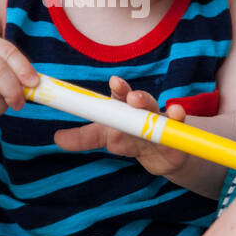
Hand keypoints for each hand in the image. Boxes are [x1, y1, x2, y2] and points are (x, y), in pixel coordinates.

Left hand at [53, 74, 189, 177]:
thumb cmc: (131, 138)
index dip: (119, 89)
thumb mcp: (106, 137)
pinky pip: (178, 132)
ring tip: (159, 108)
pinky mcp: (176, 140)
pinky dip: (179, 123)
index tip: (114, 82)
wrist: (162, 154)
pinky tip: (178, 114)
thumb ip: (83, 138)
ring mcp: (161, 124)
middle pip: (141, 102)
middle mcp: (144, 112)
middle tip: (132, 97)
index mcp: (126, 109)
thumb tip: (56, 138)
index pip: (121, 97)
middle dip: (137, 97)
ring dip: (158, 112)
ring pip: (159, 116)